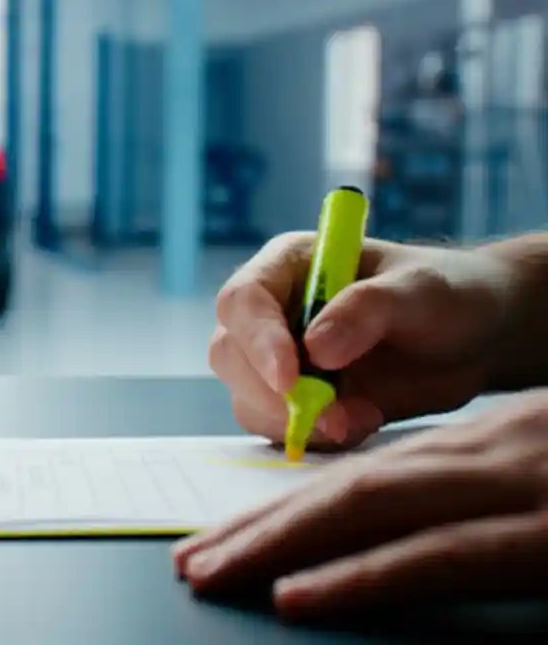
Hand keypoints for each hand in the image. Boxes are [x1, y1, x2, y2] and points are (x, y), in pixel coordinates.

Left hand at [172, 394, 547, 618]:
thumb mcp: (545, 466)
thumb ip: (483, 482)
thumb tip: (420, 521)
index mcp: (482, 443)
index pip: (364, 472)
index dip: (289, 507)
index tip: (230, 538)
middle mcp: (482, 454)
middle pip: (344, 488)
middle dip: (259, 527)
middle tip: (191, 561)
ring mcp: (511, 488)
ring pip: (364, 508)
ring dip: (277, 542)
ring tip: (211, 572)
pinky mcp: (540, 537)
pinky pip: (432, 557)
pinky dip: (355, 576)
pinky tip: (294, 595)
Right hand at [210, 233, 515, 448]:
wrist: (474, 340)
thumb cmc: (447, 295)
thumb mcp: (420, 290)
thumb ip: (367, 309)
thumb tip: (314, 349)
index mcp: (288, 266)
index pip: (243, 300)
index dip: (257, 340)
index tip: (290, 379)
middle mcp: (271, 311)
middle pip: (230, 354)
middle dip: (272, 393)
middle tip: (333, 416)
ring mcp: (278, 359)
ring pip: (246, 398)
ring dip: (295, 421)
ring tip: (360, 418)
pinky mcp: (294, 400)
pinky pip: (277, 428)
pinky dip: (314, 437)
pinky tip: (360, 422)